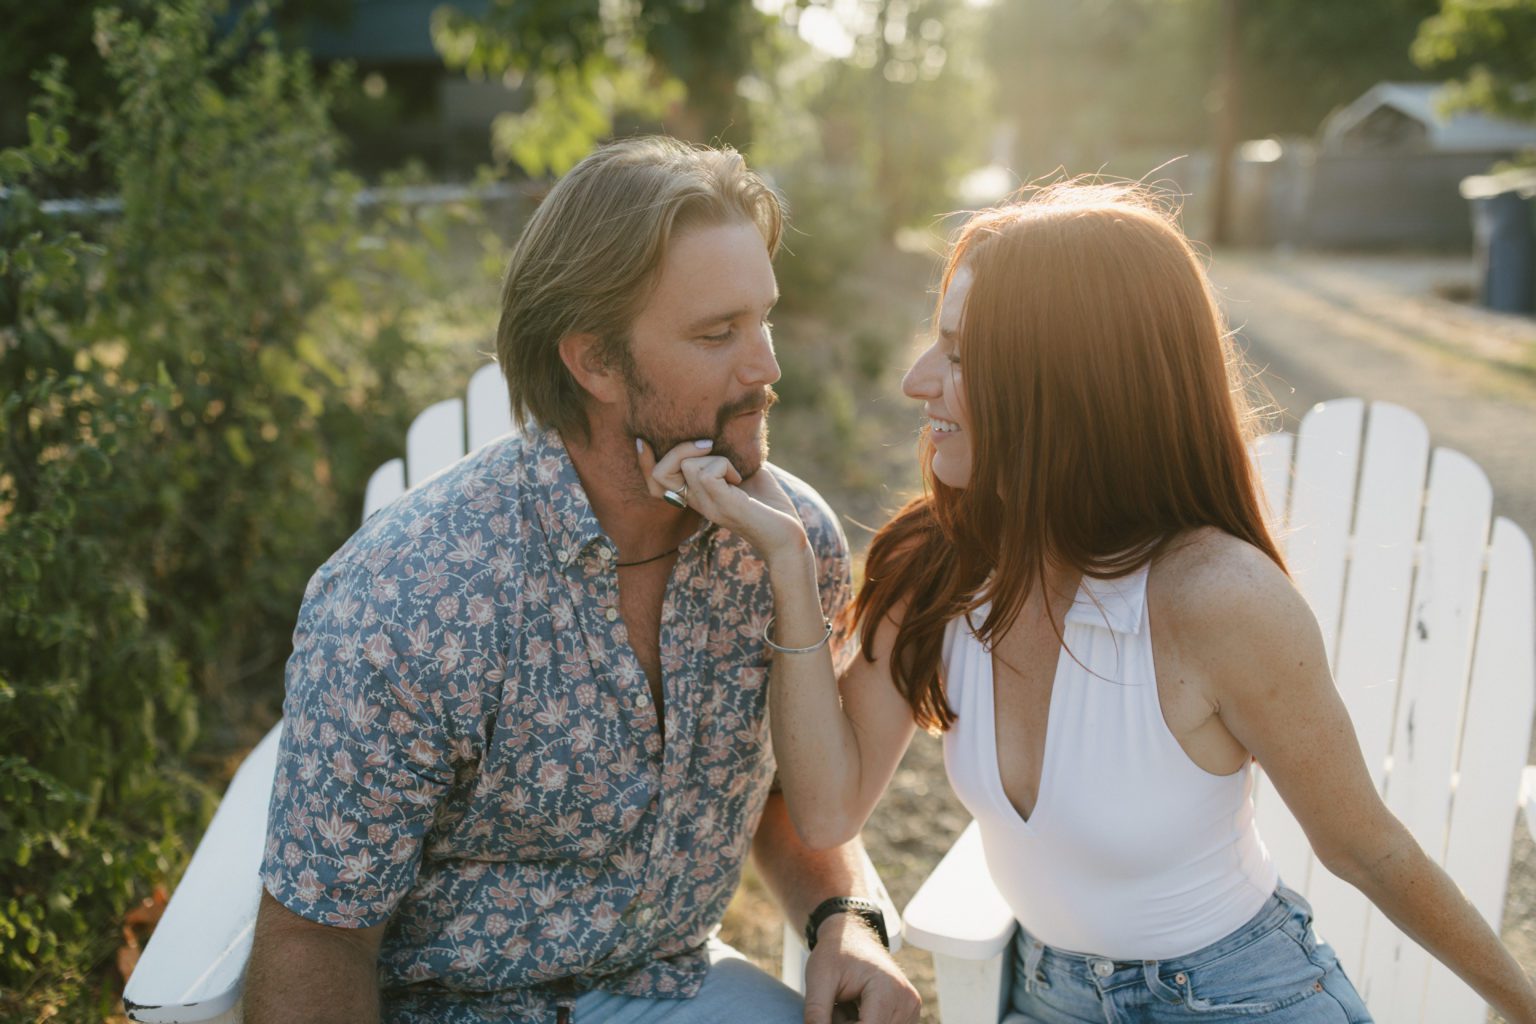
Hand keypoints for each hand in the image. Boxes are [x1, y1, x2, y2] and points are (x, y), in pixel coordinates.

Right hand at [638, 439, 809, 565]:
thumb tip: (728, 426)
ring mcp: (707, 505)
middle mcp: (695, 502)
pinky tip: (739, 479)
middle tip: (709, 446)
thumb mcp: (743, 471)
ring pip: (687, 465)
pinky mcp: (723, 505)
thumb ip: (728, 453)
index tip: (643, 439)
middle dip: (679, 449)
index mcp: (695, 494)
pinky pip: (707, 472)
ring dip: (715, 457)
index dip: (644, 461)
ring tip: (735, 472)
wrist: (787, 536)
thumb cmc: (768, 504)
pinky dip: (725, 465)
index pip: (654, 481)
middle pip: (659, 473)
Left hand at [802, 915, 920, 1023]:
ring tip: (844, 1006)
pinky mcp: (909, 1015)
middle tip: (834, 1007)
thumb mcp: (818, 980)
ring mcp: (911, 1009)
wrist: (852, 937)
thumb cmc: (836, 953)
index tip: (825, 1017)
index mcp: (888, 989)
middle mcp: (907, 1002)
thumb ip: (817, 1014)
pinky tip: (854, 1011)